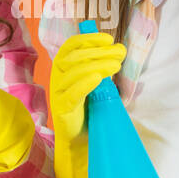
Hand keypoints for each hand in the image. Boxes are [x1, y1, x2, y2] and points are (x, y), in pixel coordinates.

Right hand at [48, 30, 125, 177]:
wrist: (80, 138)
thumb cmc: (89, 107)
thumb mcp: (94, 83)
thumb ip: (100, 67)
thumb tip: (118, 50)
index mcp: (64, 68)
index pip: (71, 45)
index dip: (88, 39)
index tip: (108, 39)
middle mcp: (57, 77)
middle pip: (76, 57)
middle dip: (100, 51)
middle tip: (120, 53)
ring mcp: (58, 93)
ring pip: (75, 72)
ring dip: (98, 64)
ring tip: (116, 65)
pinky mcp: (62, 109)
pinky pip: (72, 93)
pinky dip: (85, 83)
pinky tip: (99, 78)